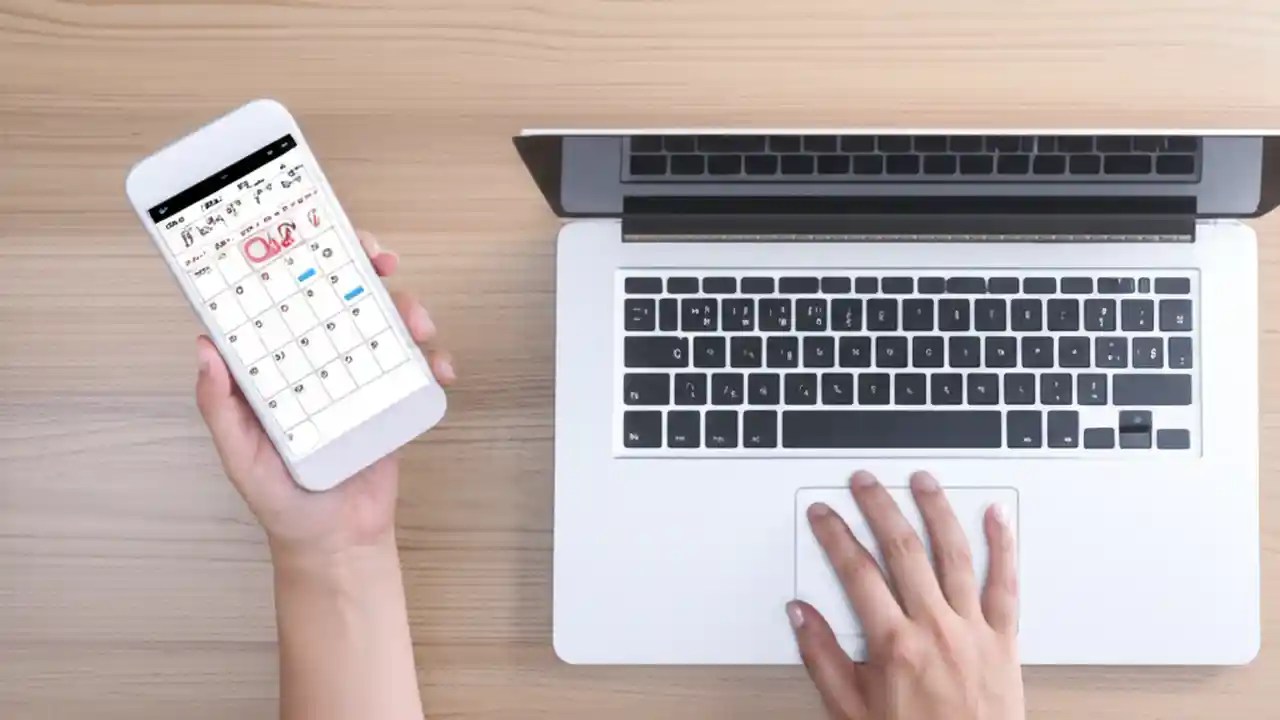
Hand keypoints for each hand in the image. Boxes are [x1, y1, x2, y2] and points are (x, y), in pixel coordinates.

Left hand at [194, 230, 455, 559]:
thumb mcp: (239, 456)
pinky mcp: (395, 396)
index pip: (285, 300)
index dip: (299, 263)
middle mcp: (319, 360)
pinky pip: (419, 364)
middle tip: (381, 260)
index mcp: (277, 366)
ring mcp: (360, 375)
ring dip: (408, 307)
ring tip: (419, 324)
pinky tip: (441, 369)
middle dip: (364, 265)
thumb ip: (220, 408)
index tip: (315, 240)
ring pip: (386, 319)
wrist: (338, 543)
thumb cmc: (282, 502)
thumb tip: (204, 349)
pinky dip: (436, 357)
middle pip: (343, 294)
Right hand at [788, 471, 1023, 719]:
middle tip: (864, 482)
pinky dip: (1003, 545)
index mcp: (895, 645)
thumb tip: (801, 615)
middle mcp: (935, 628)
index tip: (822, 515)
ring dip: (936, 510)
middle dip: (879, 507)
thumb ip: (823, 658)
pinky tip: (996, 516)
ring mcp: (973, 629)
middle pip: (902, 549)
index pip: (856, 571)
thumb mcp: (850, 710)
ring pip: (954, 553)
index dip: (835, 535)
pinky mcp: (1004, 639)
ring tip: (922, 481)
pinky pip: (1005, 582)